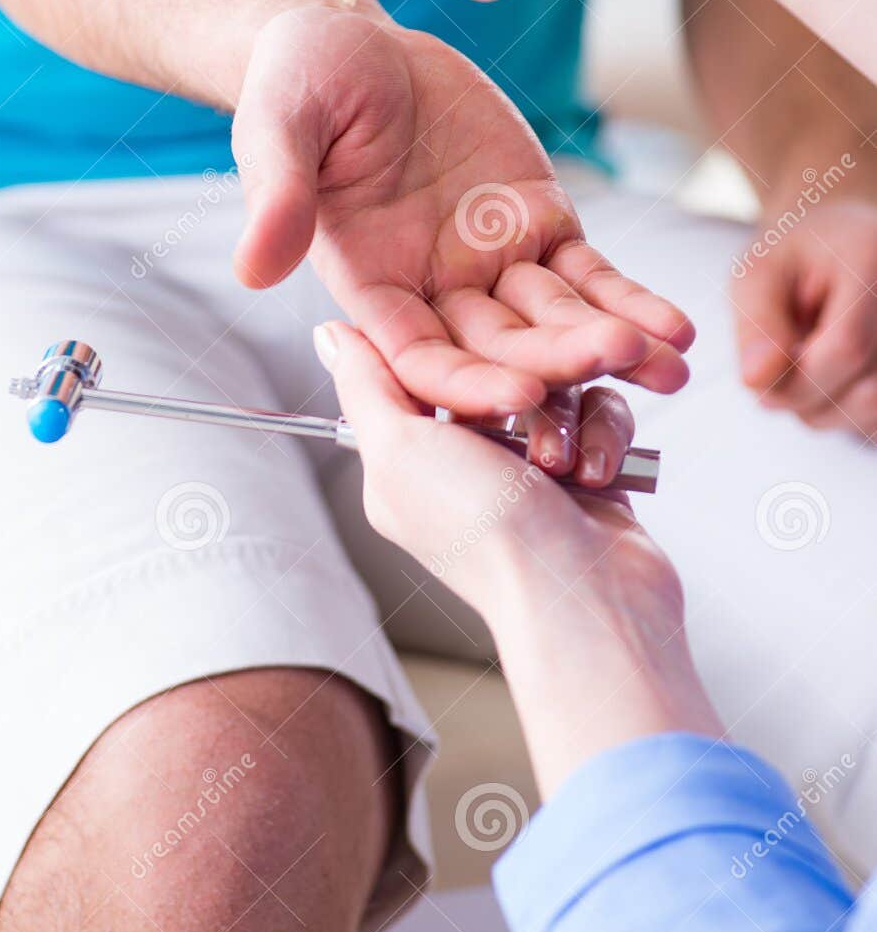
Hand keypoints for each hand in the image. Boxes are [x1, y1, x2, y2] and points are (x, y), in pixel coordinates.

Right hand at [232, 6, 692, 414]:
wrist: (357, 45)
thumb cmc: (302, 83)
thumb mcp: (279, 126)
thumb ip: (276, 195)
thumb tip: (252, 268)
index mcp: (369, 289)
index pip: (419, 357)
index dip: (467, 383)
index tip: (517, 394)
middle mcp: (433, 293)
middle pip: (500, 349)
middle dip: (557, 362)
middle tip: (614, 363)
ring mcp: (490, 265)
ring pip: (556, 321)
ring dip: (610, 345)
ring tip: (668, 365)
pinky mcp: (538, 226)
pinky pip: (590, 275)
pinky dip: (630, 300)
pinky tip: (673, 326)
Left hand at [311, 320, 684, 664]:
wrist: (582, 596)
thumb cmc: (484, 535)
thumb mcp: (398, 449)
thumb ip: (364, 386)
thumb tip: (330, 335)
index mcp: (408, 459)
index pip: (421, 374)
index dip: (449, 350)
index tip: (475, 339)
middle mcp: (466, 464)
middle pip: (497, 372)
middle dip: (523, 386)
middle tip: (530, 406)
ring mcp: (530, 471)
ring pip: (556, 388)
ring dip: (565, 421)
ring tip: (560, 468)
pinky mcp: (589, 474)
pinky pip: (601, 416)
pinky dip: (602, 441)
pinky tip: (596, 476)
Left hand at [734, 198, 876, 434]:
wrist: (834, 247)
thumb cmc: (793, 258)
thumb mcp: (757, 274)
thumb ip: (756, 326)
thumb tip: (756, 380)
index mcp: (872, 261)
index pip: (847, 348)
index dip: (795, 380)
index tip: (760, 376)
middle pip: (864, 392)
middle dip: (803, 395)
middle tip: (780, 358)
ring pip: (870, 414)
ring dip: (821, 407)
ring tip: (807, 361)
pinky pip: (874, 420)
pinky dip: (842, 410)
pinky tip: (830, 374)